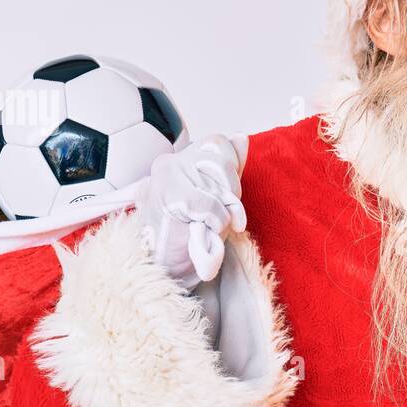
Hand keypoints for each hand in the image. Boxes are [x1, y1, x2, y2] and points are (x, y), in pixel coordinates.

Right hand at [138, 134, 248, 289]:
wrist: (170, 270)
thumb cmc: (194, 235)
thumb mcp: (217, 197)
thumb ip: (229, 167)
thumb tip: (241, 136)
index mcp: (179, 160)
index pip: (218, 143)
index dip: (232, 170)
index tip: (225, 197)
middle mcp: (168, 163)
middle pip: (222, 162)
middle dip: (230, 194)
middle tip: (217, 217)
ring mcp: (165, 180)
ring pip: (218, 183)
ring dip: (223, 211)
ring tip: (208, 226)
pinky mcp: (167, 199)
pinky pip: (210, 205)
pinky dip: (215, 222)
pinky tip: (203, 232)